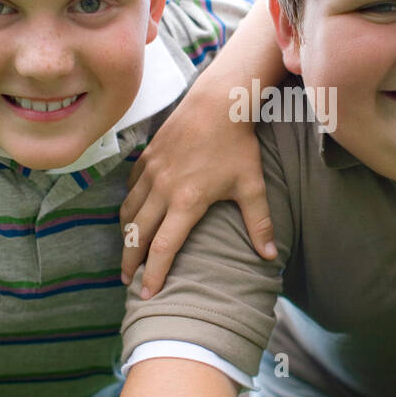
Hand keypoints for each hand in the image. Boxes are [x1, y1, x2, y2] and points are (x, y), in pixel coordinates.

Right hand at [120, 82, 276, 298]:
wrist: (217, 102)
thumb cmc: (237, 145)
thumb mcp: (252, 186)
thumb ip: (259, 223)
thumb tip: (270, 257)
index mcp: (186, 202)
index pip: (163, 248)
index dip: (154, 274)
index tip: (148, 293)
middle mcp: (162, 189)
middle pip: (136, 235)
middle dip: (130, 262)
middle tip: (127, 282)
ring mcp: (151, 172)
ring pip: (128, 211)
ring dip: (125, 235)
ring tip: (128, 252)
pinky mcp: (147, 157)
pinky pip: (131, 188)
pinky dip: (129, 205)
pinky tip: (133, 214)